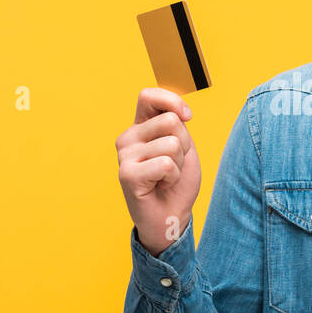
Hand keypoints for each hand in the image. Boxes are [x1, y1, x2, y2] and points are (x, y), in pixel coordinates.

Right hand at [116, 88, 200, 256]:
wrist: (171, 216)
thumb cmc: (176, 182)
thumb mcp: (183, 146)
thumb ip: (177, 124)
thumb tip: (179, 113)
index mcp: (140, 127)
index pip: (149, 96)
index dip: (173, 101)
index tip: (187, 117)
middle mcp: (128, 138)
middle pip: (171, 121)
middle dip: (184, 145)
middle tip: (173, 165)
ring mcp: (124, 156)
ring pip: (172, 144)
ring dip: (179, 164)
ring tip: (166, 177)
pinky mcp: (127, 174)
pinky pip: (166, 164)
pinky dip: (173, 177)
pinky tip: (160, 186)